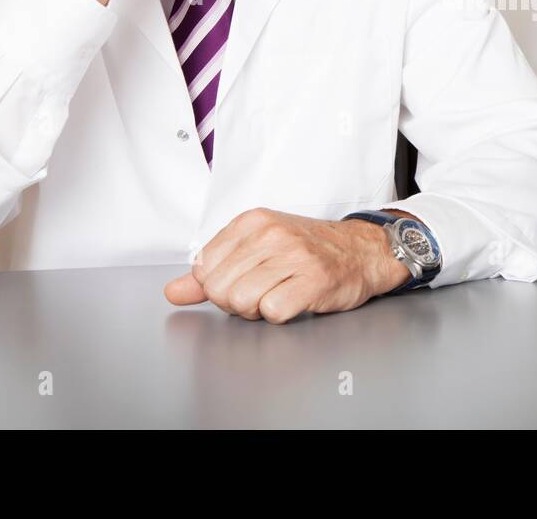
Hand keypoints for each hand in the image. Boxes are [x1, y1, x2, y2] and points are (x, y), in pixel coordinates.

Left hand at [163, 208, 411, 323]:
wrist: (363, 251)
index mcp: (252, 221)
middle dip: (235, 302)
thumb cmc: (310, 250)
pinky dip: (281, 314)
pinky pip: (273, 312)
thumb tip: (173, 291)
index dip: (219, 285)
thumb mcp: (258, 248)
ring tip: (277, 295)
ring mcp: (294, 255)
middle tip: (262, 291)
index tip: (243, 279)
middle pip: (220, 288)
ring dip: (257, 310)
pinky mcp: (314, 279)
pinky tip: (295, 300)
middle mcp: (271, 233)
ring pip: (242, 301)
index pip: (203, 268)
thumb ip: (212, 271)